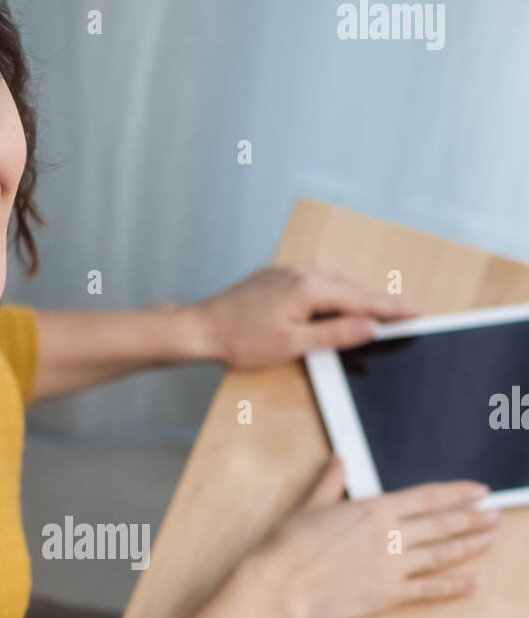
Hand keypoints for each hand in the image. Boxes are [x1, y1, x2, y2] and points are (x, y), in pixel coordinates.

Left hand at [186, 265, 421, 371]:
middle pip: (353, 286)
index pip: (363, 299)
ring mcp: (288, 271)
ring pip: (335, 281)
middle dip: (380, 300)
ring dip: (357, 294)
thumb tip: (369, 327)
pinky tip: (336, 301)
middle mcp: (302, 273)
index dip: (392, 307)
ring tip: (378, 309)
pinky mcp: (276, 276)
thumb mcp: (292, 345)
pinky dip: (334, 290)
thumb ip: (334, 335)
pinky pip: (316, 279)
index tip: (417, 311)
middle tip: (406, 312)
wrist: (200, 328)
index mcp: (310, 288)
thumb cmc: (240, 341)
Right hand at [255, 455, 498, 617]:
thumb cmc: (291, 546)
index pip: (427, 498)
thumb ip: (332, 482)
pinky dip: (453, 586)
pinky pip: (428, 589)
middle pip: (441, 524)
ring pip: (440, 553)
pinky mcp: (387, 593)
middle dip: (471, 518)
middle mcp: (389, 535)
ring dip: (468, 545)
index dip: (456, 493)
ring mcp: (391, 565)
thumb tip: (338, 460)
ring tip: (488, 540)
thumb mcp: (312, 505)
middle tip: (494, 515)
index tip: (477, 491)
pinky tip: (472, 583)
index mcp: (374, 510)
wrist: (281, 582)